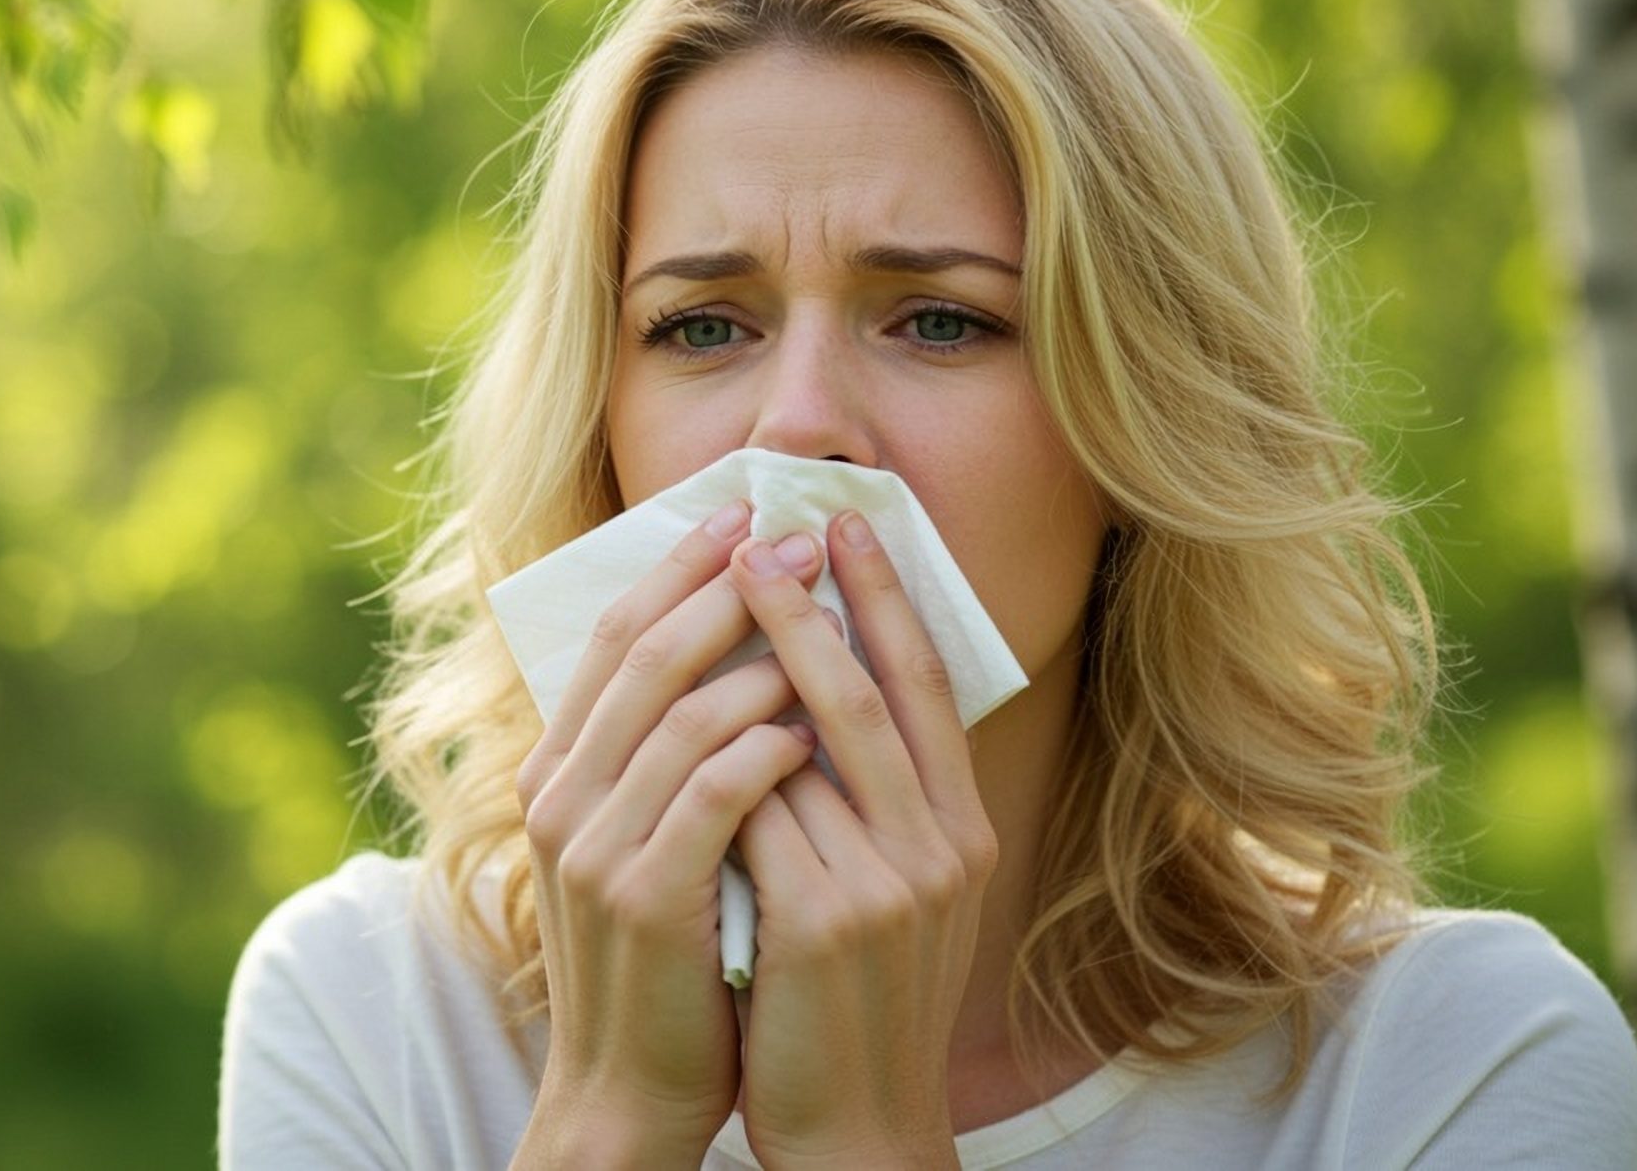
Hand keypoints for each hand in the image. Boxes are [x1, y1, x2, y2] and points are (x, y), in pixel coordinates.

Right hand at [511, 500, 821, 1164]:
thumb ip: (661, 761)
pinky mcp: (642, 894)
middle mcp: (560, 794)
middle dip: (727, 586)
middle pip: (644, 653)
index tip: (743, 514)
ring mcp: (592, 844)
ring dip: (760, 658)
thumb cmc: (661, 959)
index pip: (615, 638)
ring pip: (680, 711)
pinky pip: (711, 793)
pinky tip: (810, 730)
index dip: (678, 569)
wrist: (629, 1087)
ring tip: (824, 624)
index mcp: (557, 771)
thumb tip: (732, 658)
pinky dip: (763, 749)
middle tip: (796, 540)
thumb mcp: (643, 843)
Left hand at [725, 513, 995, 1167]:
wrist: (858, 1125)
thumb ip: (868, 804)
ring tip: (712, 595)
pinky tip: (678, 727)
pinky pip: (756, 816)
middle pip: (868, 694)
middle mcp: (939, 849)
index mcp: (958, 833)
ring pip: (802, 745)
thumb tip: (806, 694)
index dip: (889, 600)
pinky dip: (717, 769)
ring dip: (749, 671)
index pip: (929, 688)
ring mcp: (886, 886)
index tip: (847, 525)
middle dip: (807, 606)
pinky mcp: (824, 923)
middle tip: (760, 534)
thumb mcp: (888, 893)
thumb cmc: (849, 998)